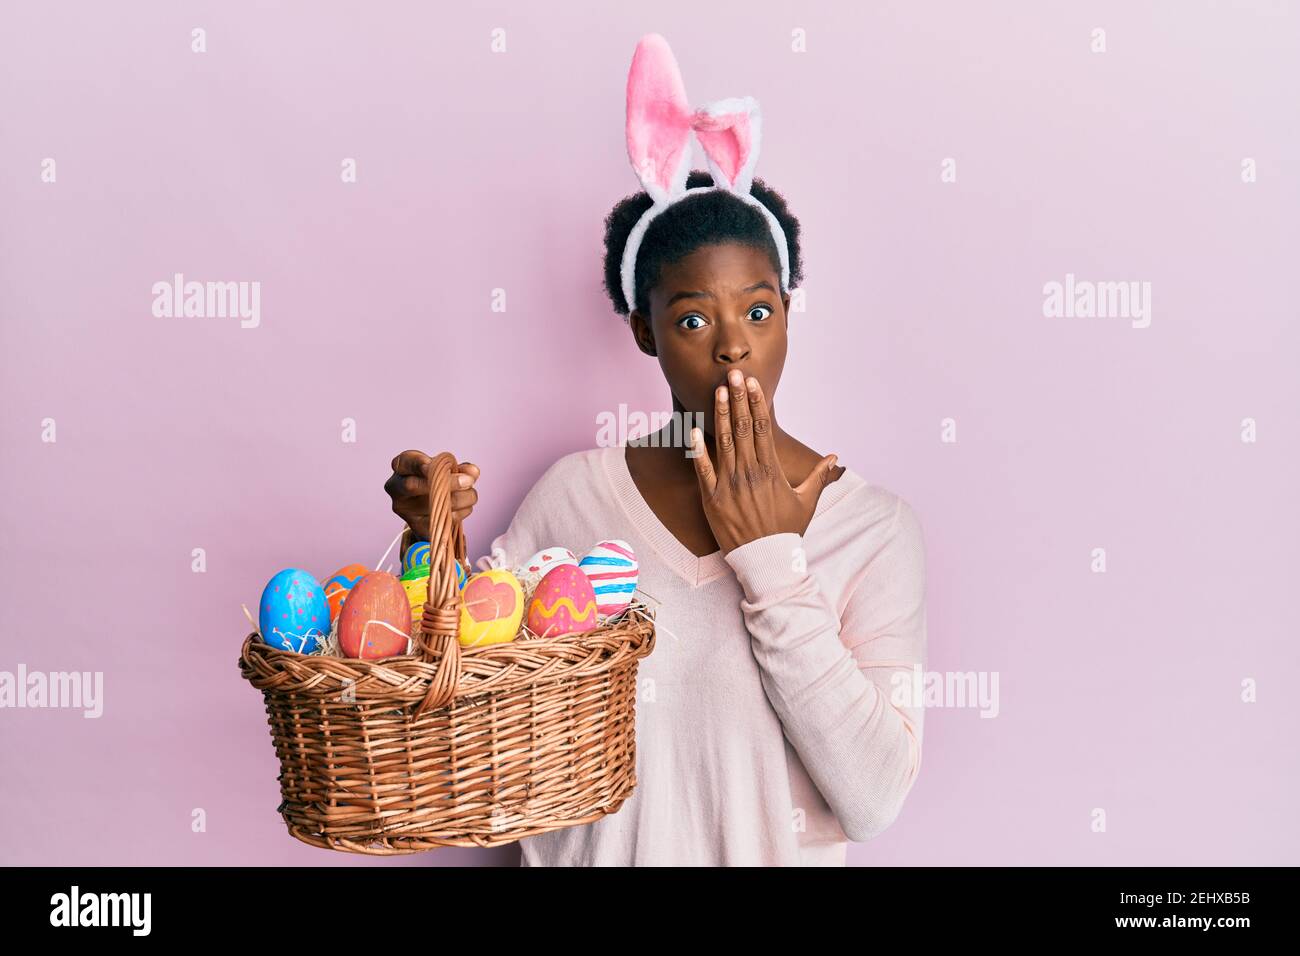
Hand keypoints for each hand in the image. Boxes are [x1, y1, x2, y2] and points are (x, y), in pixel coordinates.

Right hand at [385, 451, 479, 538]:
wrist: (426, 506)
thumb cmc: (434, 480)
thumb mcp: (444, 468)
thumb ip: (459, 467)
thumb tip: (473, 472)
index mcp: (401, 468)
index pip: (405, 462)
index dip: (420, 463)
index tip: (439, 464)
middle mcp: (397, 490)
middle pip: (414, 486)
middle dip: (447, 482)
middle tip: (468, 481)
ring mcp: (406, 511)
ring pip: (433, 505)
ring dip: (461, 498)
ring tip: (471, 494)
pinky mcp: (418, 527)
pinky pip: (444, 520)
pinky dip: (461, 512)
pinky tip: (464, 507)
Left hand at [689, 369, 838, 553]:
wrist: (765, 560)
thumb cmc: (786, 531)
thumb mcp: (806, 502)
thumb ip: (819, 477)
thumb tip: (835, 458)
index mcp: (771, 470)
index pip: (762, 429)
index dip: (755, 404)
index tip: (752, 384)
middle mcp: (750, 473)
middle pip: (742, 428)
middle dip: (737, 399)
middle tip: (733, 375)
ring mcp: (729, 485)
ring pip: (723, 442)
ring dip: (720, 415)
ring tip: (718, 392)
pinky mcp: (712, 498)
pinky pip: (702, 470)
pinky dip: (697, 450)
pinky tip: (693, 429)